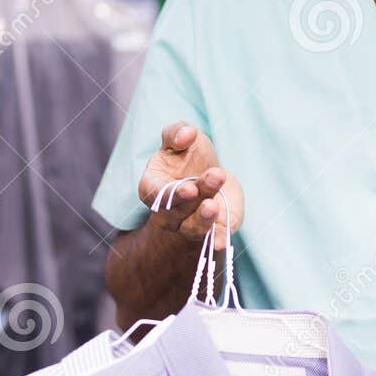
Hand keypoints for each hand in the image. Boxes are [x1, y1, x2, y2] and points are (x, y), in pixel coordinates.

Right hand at [137, 122, 244, 249]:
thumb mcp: (181, 138)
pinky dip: (216, 241)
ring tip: (213, 207)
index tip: (189, 188)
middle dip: (194, 197)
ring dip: (202, 220)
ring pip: (192, 228)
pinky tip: (222, 242)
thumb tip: (186, 135)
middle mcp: (169, 211)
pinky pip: (212, 239)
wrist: (211, 174)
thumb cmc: (189, 156)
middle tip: (214, 177)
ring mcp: (190, 223)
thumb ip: (177, 132)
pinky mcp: (214, 229)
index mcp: (154, 187)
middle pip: (177, 210)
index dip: (170, 194)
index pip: (155, 195)